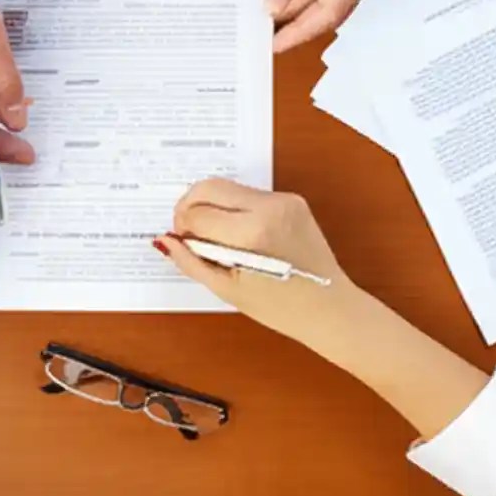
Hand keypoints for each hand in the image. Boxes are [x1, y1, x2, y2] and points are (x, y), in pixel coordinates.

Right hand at [156, 179, 355, 347]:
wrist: (330, 307)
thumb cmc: (281, 308)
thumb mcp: (227, 290)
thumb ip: (191, 261)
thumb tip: (165, 241)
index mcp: (251, 233)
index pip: (197, 213)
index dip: (182, 227)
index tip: (183, 241)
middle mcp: (269, 208)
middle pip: (210, 187)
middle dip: (190, 205)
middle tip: (188, 230)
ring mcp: (283, 200)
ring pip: (229, 188)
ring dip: (213, 206)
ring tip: (215, 238)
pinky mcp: (292, 200)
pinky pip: (250, 195)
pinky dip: (235, 209)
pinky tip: (239, 235)